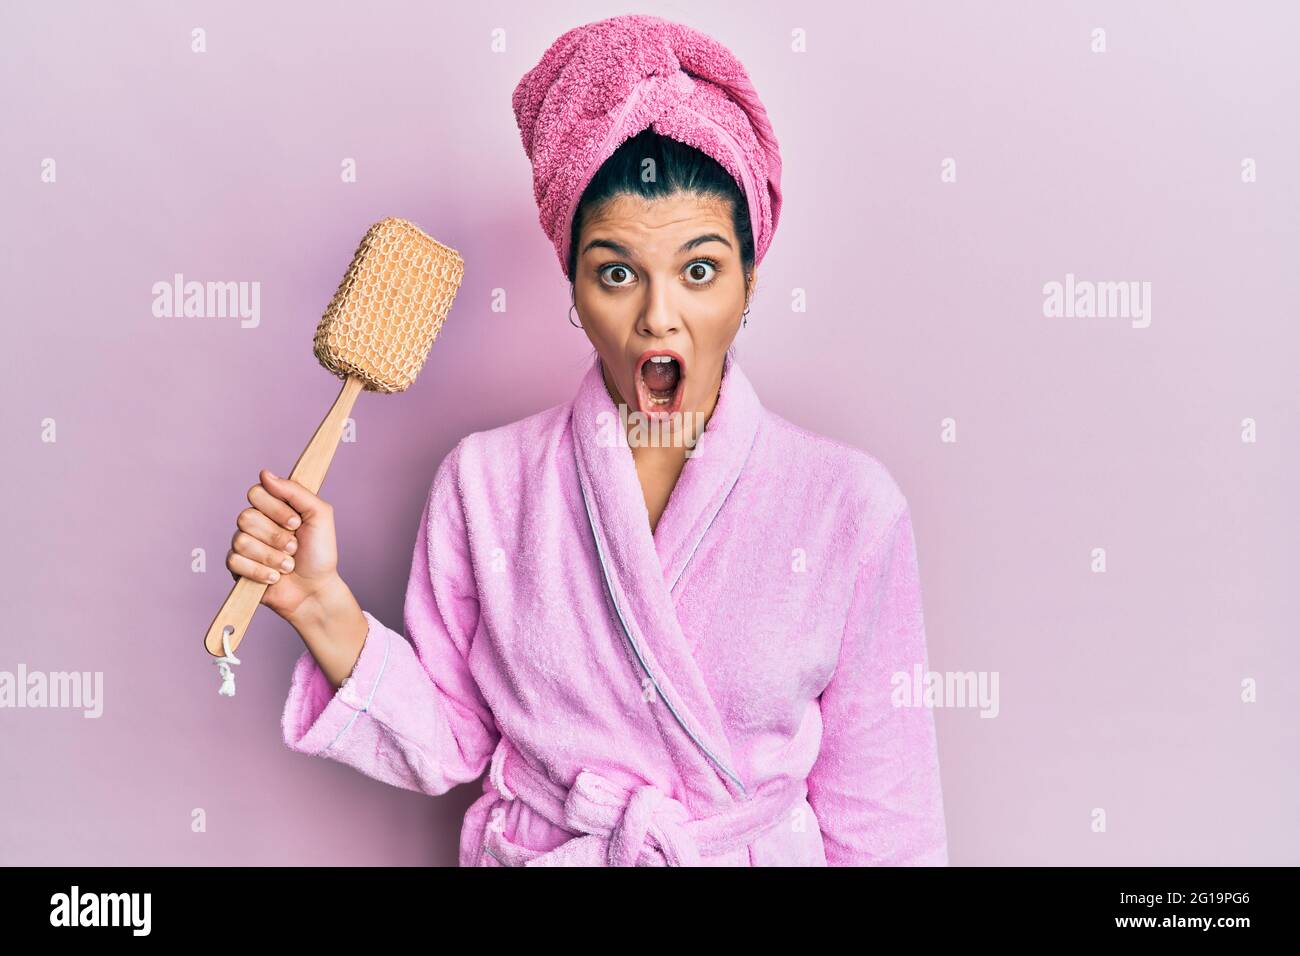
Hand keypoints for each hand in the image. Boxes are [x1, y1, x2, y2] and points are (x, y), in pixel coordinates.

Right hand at [226, 469, 339, 623]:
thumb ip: (296, 491)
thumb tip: (265, 473)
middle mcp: (256, 522)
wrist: (315, 589)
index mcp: (273, 507)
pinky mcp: (236, 566)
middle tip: (294, 547)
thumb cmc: (319, 553)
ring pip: (241, 540)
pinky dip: (260, 571)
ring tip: (288, 565)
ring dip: (271, 556)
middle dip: (276, 536)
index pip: (256, 492)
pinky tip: (275, 577)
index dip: (276, 509)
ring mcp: (244, 544)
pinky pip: (234, 561)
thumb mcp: (319, 515)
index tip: (296, 523)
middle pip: (246, 516)